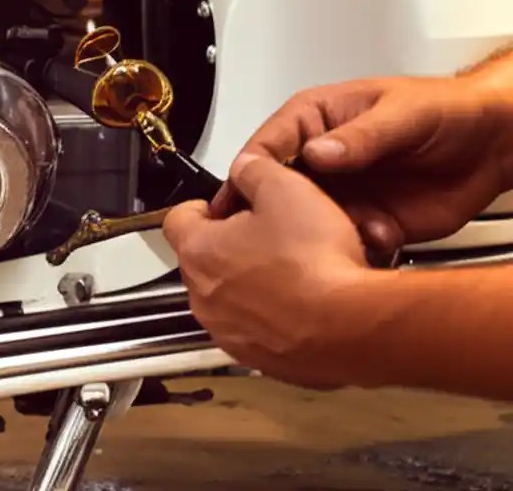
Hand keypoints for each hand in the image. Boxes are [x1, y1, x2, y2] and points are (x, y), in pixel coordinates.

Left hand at [165, 156, 378, 389]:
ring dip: (252, 283)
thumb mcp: (285, 189)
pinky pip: (257, 331)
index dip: (202, 206)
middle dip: (231, 244)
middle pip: (204, 259)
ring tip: (293, 269)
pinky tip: (305, 304)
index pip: (177, 219)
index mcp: (199, 251)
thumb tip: (246, 168)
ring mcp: (227, 332)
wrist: (351, 327)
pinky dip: (274, 317)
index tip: (224, 204)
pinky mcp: (258, 358)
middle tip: (269, 232)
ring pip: (229, 297)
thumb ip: (255, 171)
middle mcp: (202, 297)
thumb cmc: (314, 262)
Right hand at [211, 76, 512, 254]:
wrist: (496, 146)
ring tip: (339, 234)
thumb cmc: (448, 110)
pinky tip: (376, 237)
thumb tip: (317, 153)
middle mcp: (320, 160)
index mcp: (315, 121)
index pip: (266, 147)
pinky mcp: (364, 222)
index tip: (245, 196)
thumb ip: (361, 135)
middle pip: (275, 191)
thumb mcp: (403, 113)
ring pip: (304, 223)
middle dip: (275, 213)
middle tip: (282, 228)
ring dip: (316, 236)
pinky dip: (353, 248)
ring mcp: (340, 193)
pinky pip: (341, 243)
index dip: (250, 173)